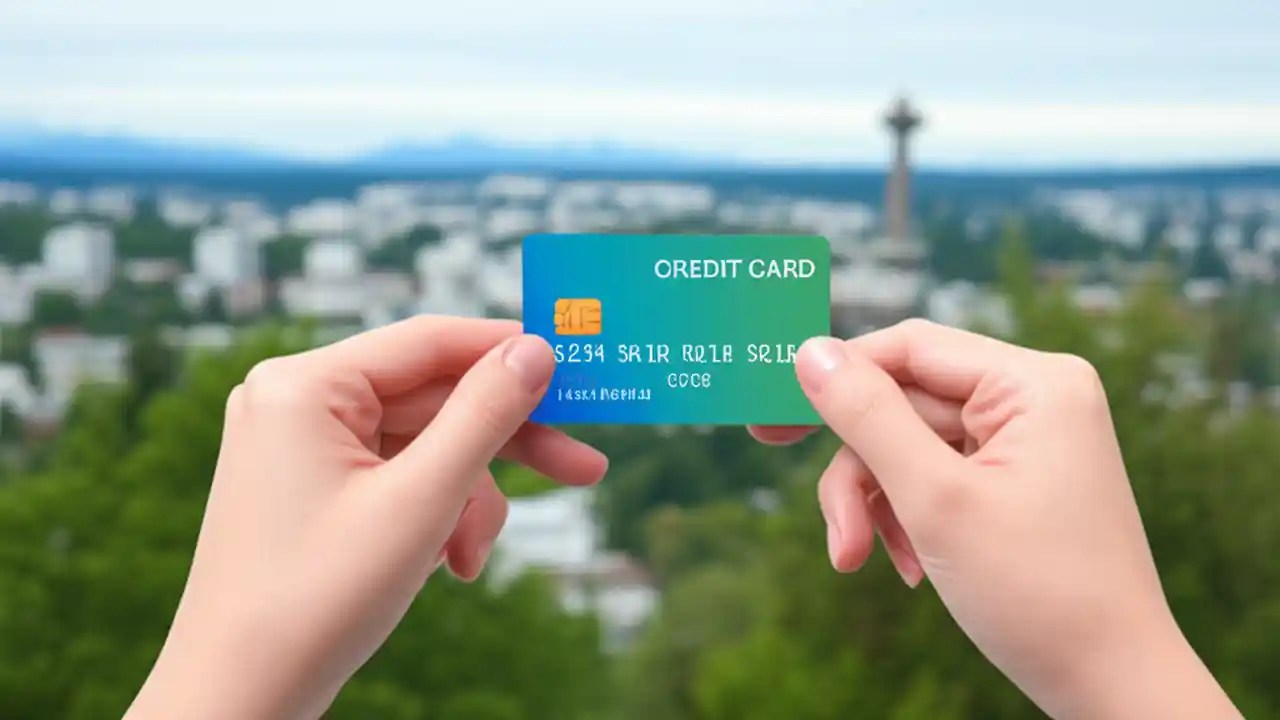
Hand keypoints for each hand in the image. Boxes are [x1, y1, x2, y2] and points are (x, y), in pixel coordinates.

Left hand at [127, 317, 606, 719]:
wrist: (237, 701)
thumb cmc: (315, 601)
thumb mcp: (420, 501)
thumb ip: (484, 416)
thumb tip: (535, 351)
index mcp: (304, 385)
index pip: (430, 341)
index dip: (508, 351)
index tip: (578, 369)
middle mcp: (296, 401)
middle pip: (433, 399)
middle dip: (504, 448)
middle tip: (585, 468)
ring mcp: (300, 447)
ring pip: (423, 447)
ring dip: (465, 500)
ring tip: (469, 561)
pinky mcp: (313, 487)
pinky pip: (397, 477)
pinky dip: (432, 516)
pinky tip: (443, 565)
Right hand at [758, 320, 1239, 718]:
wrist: (1113, 685)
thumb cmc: (1039, 594)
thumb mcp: (935, 500)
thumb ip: (867, 417)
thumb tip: (809, 351)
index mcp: (1034, 383)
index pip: (907, 348)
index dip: (832, 378)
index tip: (766, 424)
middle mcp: (1037, 398)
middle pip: (902, 405)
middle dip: (862, 475)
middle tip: (841, 540)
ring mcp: (1029, 440)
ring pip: (911, 446)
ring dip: (879, 504)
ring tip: (867, 562)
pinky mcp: (1018, 478)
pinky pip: (937, 474)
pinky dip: (909, 516)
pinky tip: (909, 567)